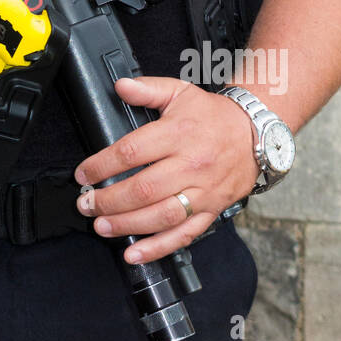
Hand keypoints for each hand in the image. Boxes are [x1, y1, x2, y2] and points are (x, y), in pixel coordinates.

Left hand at [74, 76, 259, 263]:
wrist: (257, 135)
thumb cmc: (213, 116)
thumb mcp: (180, 92)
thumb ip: (148, 89)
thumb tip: (120, 86)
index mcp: (178, 134)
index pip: (132, 151)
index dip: (102, 164)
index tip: (84, 173)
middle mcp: (190, 165)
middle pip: (143, 188)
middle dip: (109, 200)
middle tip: (86, 204)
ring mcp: (202, 192)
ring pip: (161, 215)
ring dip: (127, 225)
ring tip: (101, 226)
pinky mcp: (211, 211)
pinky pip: (184, 235)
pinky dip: (158, 248)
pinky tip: (135, 254)